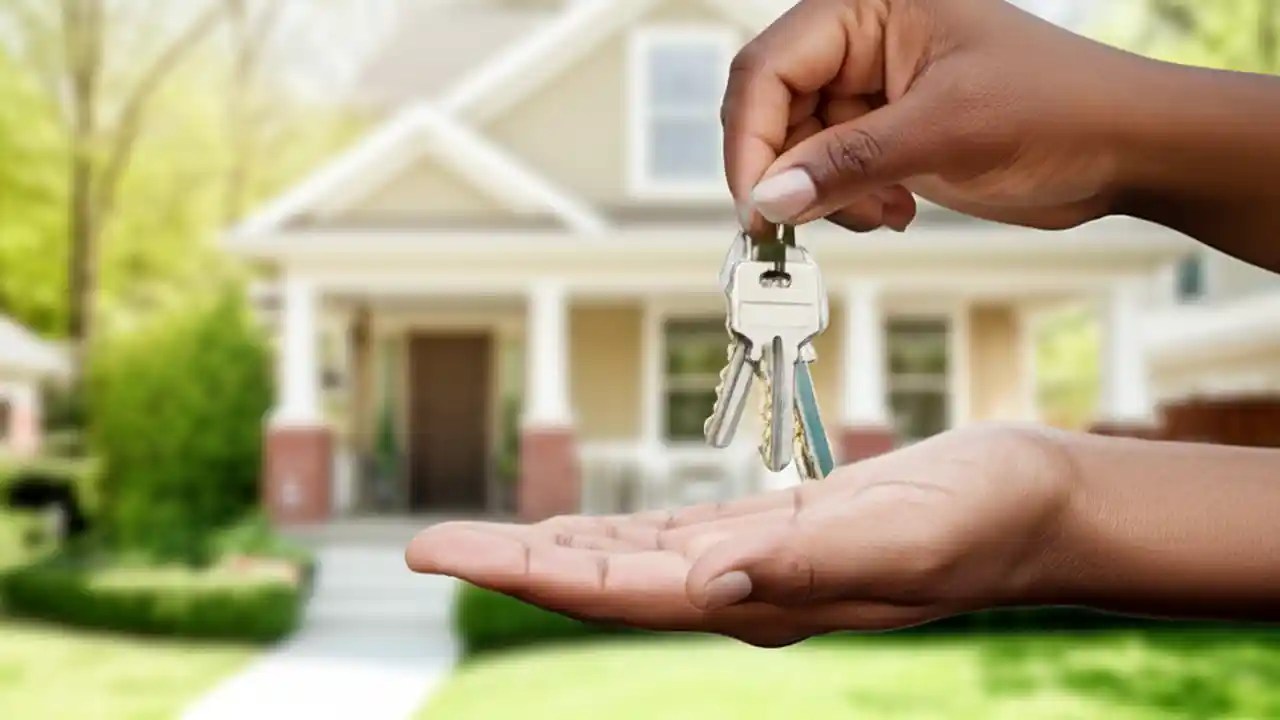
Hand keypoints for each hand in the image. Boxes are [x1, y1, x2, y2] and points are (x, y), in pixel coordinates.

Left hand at [406, 424, 1073, 646]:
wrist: (1031, 505)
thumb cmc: (982, 517)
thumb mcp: (902, 535)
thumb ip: (805, 565)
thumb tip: (706, 586)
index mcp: (757, 598)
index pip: (610, 591)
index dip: (517, 572)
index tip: (434, 554)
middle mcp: (742, 592)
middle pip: (598, 582)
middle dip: (508, 564)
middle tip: (422, 548)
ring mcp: (757, 566)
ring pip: (627, 563)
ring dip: (551, 551)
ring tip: (481, 540)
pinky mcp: (776, 535)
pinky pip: (672, 539)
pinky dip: (616, 533)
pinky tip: (586, 529)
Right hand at [726, 0, 1144, 233]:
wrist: (1127, 147)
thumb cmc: (1060, 108)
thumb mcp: (944, 131)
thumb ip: (846, 163)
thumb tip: (768, 197)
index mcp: (869, 6)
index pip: (770, 68)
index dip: (751, 139)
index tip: (755, 202)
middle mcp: (864, 40)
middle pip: (776, 110)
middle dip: (790, 172)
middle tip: (796, 223)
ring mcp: (876, 87)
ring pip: (801, 150)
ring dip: (827, 194)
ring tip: (884, 209)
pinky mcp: (890, 130)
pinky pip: (835, 172)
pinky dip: (852, 202)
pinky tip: (898, 208)